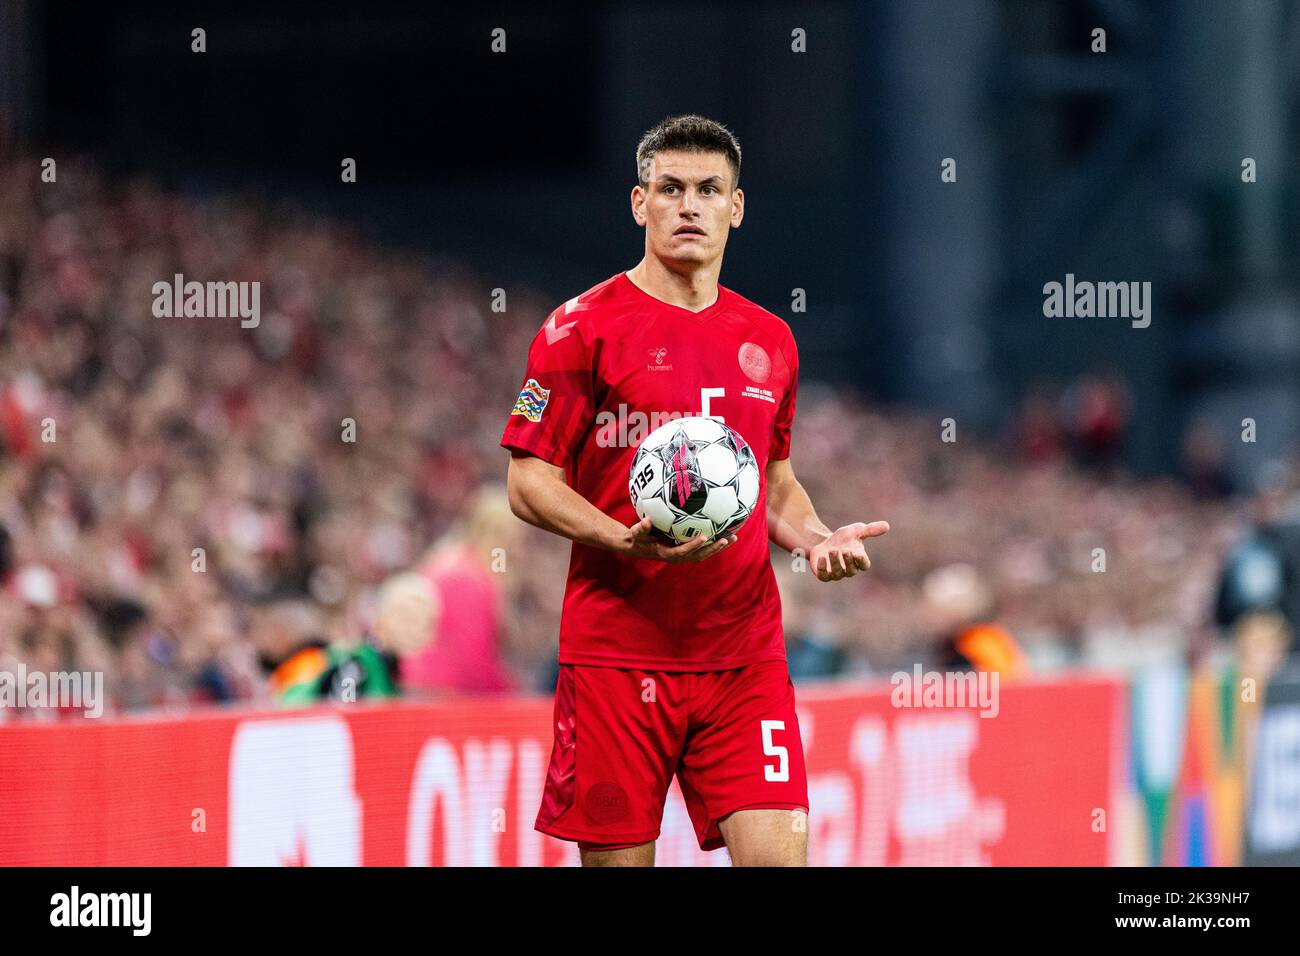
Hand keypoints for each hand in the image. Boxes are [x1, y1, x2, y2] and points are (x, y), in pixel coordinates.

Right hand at [618, 516, 736, 562]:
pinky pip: (702, 548)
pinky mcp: (686, 551)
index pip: (682, 551)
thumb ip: (641, 528)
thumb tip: (647, 520)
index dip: (694, 545)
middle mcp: (677, 556)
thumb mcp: (636, 533)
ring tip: (732, 537)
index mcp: (666, 553)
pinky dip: (712, 542)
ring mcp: (683, 555)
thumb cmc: (637, 538)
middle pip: (699, 555)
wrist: (637, 546)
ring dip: (717, 547)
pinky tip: (723, 532)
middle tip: (726, 539)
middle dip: (713, 549)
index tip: (704, 537)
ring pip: (703, 553)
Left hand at [809, 521, 889, 581]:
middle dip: (848, 561)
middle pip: (852, 571)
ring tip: (832, 550)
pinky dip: (822, 568)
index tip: (857, 553)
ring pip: (838, 574)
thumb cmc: (843, 538)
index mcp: (858, 560)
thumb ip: (871, 530)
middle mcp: (849, 569)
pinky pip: (824, 576)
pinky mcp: (823, 575)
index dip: (861, 561)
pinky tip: (821, 558)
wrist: (823, 542)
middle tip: (845, 550)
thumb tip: (887, 526)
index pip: (864, 565)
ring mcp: (836, 574)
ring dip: (835, 562)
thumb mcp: (856, 531)